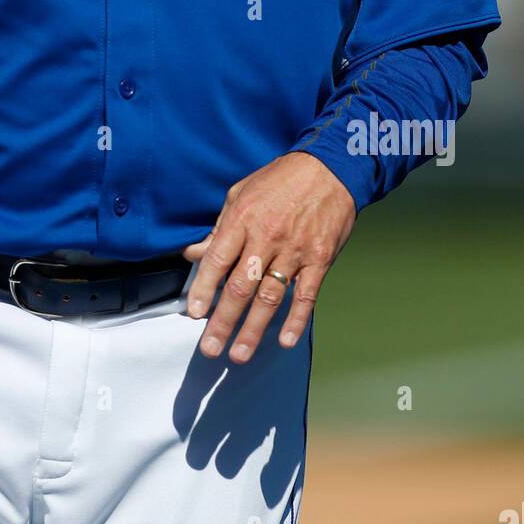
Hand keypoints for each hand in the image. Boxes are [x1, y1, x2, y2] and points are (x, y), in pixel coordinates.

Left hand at [182, 151, 355, 362]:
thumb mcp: (241, 194)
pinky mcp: (320, 260)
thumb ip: (219, 227)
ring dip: (253, 330)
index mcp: (243, 219)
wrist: (329, 168)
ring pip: (270, 298)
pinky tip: (284, 341)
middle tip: (210, 349)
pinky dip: (295, 320)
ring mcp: (295, 251)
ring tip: (239, 354)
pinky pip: (306, 295)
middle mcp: (267, 238)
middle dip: (223, 321)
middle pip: (240, 287)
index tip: (194, 313)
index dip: (203, 288)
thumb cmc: (280, 180)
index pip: (217, 260)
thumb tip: (193, 253)